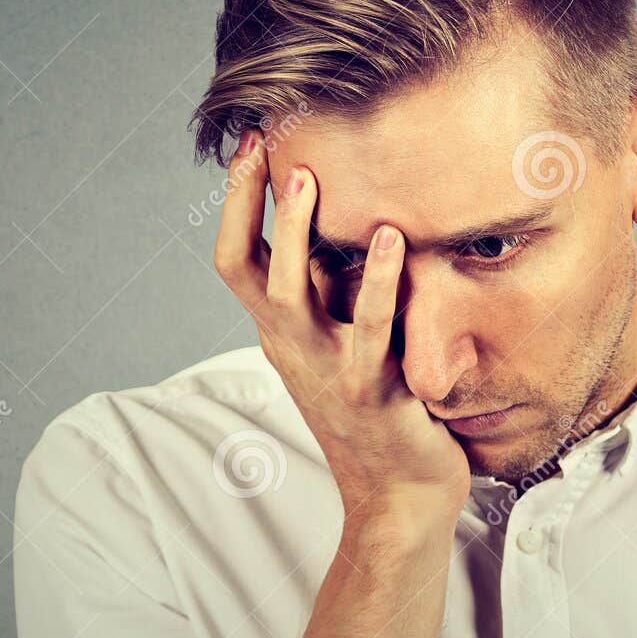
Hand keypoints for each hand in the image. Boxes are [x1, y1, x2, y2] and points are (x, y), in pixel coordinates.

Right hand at [213, 131, 469, 524]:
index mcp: (281, 333)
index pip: (237, 259)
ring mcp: (326, 369)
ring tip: (306, 177)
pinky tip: (390, 238)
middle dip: (247, 202)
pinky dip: (376, 281)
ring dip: (296, 234)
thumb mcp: (339, 345)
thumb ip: (330, 295)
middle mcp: (291, 347)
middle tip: (261, 142)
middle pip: (246, 268)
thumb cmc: (377, 413)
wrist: (400, 496)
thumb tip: (338, 230)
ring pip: (291, 294)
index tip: (249, 143)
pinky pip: (369, 328)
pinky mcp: (370, 390)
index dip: (236, 202)